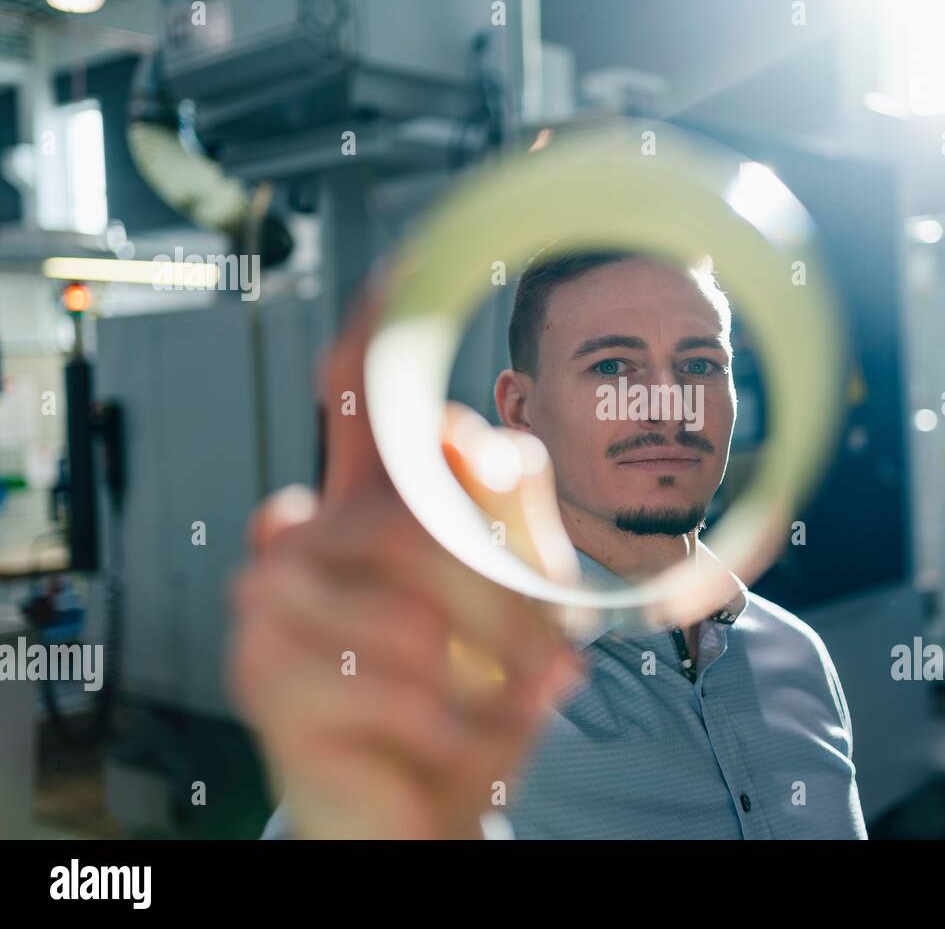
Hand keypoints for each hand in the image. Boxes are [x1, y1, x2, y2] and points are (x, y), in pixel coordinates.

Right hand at [227, 284, 583, 838]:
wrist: (418, 807)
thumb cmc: (466, 697)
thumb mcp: (516, 610)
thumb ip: (507, 523)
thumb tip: (486, 442)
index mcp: (370, 503)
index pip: (359, 394)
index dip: (380, 326)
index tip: (412, 258)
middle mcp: (307, 532)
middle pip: (419, 508)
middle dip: (509, 587)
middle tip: (559, 648)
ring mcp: (273, 599)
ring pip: (409, 594)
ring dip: (493, 657)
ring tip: (529, 695)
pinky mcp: (264, 672)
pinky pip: (385, 675)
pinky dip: (459, 717)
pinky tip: (482, 737)